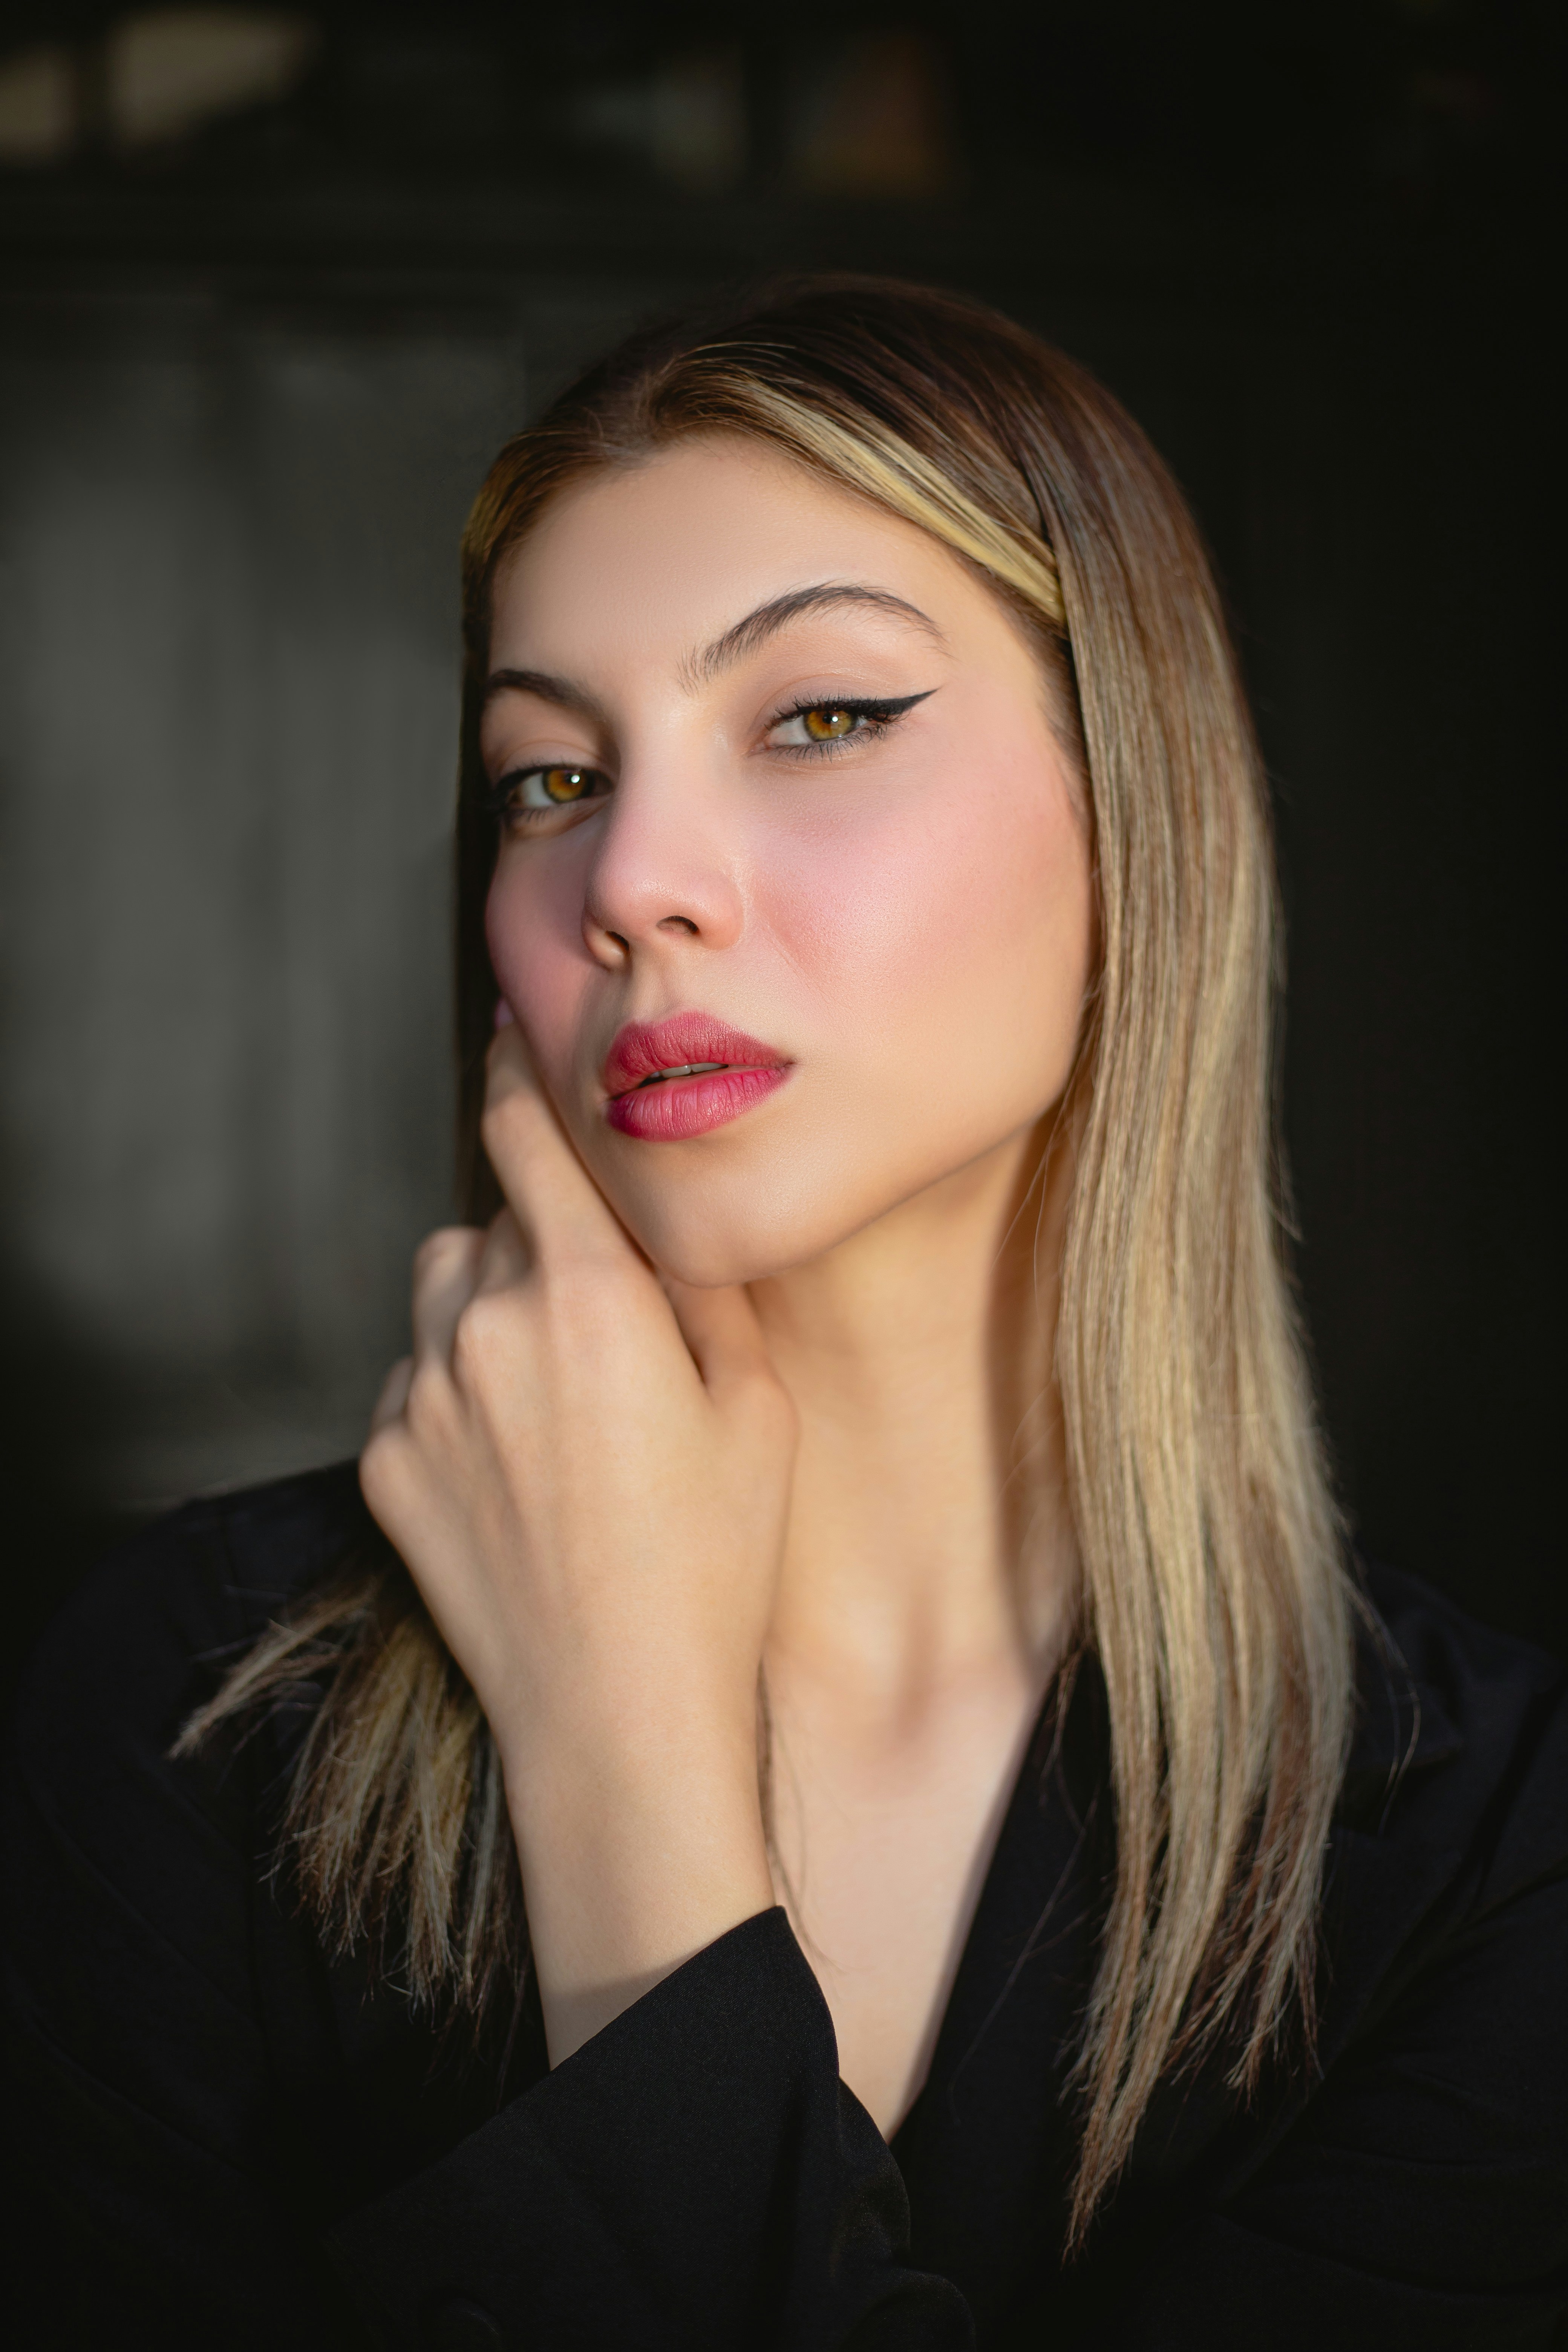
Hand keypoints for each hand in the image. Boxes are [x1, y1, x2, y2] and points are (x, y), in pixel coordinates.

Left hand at [360, 1024, 793, 2057]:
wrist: (617, 1715)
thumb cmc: (714, 1561)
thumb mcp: (755, 1407)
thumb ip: (701, 1285)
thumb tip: (668, 1205)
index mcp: (587, 1297)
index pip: (525, 1134)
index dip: (519, 1073)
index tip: (512, 1037)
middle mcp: (484, 1327)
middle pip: (487, 1222)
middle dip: (536, 1245)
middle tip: (599, 1327)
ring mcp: (420, 1398)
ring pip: (440, 1295)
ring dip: (485, 1311)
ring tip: (556, 1402)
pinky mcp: (382, 1463)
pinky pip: (413, 1384)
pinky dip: (455, 1396)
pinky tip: (519, 1472)